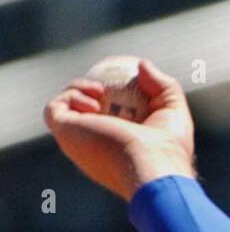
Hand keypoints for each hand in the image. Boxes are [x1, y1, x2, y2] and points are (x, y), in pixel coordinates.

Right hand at [44, 58, 196, 200]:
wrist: (152, 166)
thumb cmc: (167, 146)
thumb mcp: (173, 111)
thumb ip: (162, 85)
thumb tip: (141, 65)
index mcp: (119, 144)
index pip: (107, 115)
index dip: (110, 92)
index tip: (121, 77)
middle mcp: (96, 146)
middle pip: (83, 110)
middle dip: (90, 90)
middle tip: (107, 84)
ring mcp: (78, 141)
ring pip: (64, 107)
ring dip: (76, 89)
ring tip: (101, 91)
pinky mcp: (65, 135)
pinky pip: (54, 109)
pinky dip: (70, 96)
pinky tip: (94, 103)